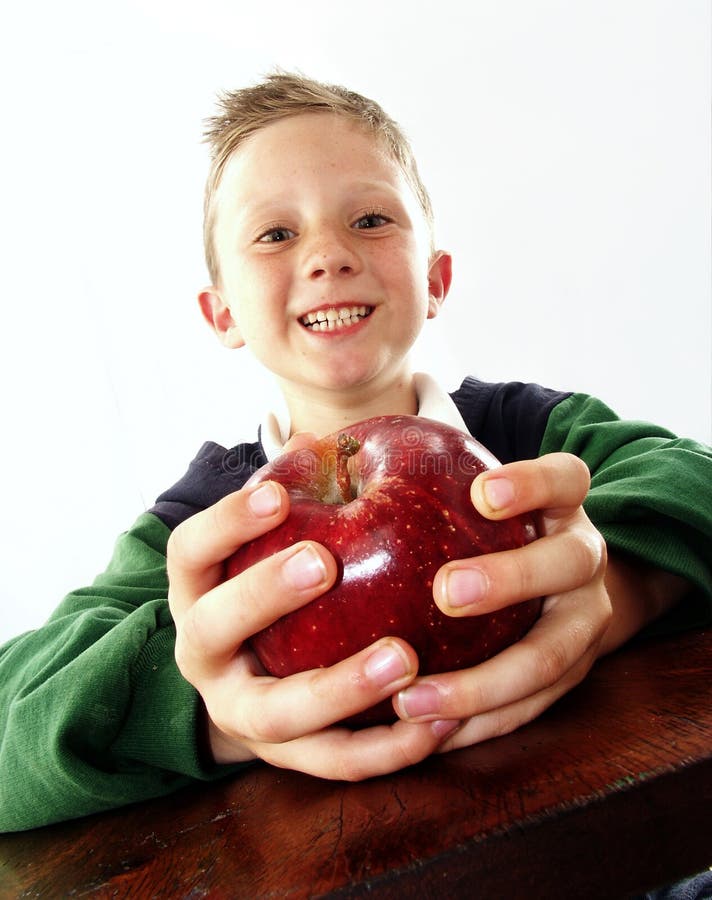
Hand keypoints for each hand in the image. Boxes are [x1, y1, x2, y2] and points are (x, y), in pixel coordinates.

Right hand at [167, 451, 458, 780]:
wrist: (256, 681)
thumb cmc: (276, 585)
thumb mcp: (274, 544)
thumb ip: (298, 498)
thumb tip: (328, 439)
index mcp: (198, 591)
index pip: (191, 551)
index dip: (227, 522)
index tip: (278, 493)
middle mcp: (206, 654)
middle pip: (214, 629)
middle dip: (263, 593)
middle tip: (323, 561)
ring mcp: (241, 712)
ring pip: (277, 714)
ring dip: (340, 687)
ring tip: (404, 657)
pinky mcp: (287, 758)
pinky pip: (334, 761)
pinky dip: (385, 748)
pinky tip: (437, 722)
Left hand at [393, 452, 611, 749]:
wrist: (557, 585)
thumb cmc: (482, 527)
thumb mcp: (466, 490)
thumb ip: (403, 470)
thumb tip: (300, 444)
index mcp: (561, 506)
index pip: (565, 478)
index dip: (532, 484)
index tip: (482, 494)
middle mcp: (583, 559)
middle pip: (567, 563)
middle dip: (511, 578)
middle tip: (445, 592)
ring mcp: (583, 621)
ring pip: (551, 658)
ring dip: (484, 684)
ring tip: (413, 698)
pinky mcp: (570, 675)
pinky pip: (528, 708)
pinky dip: (477, 723)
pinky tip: (419, 728)